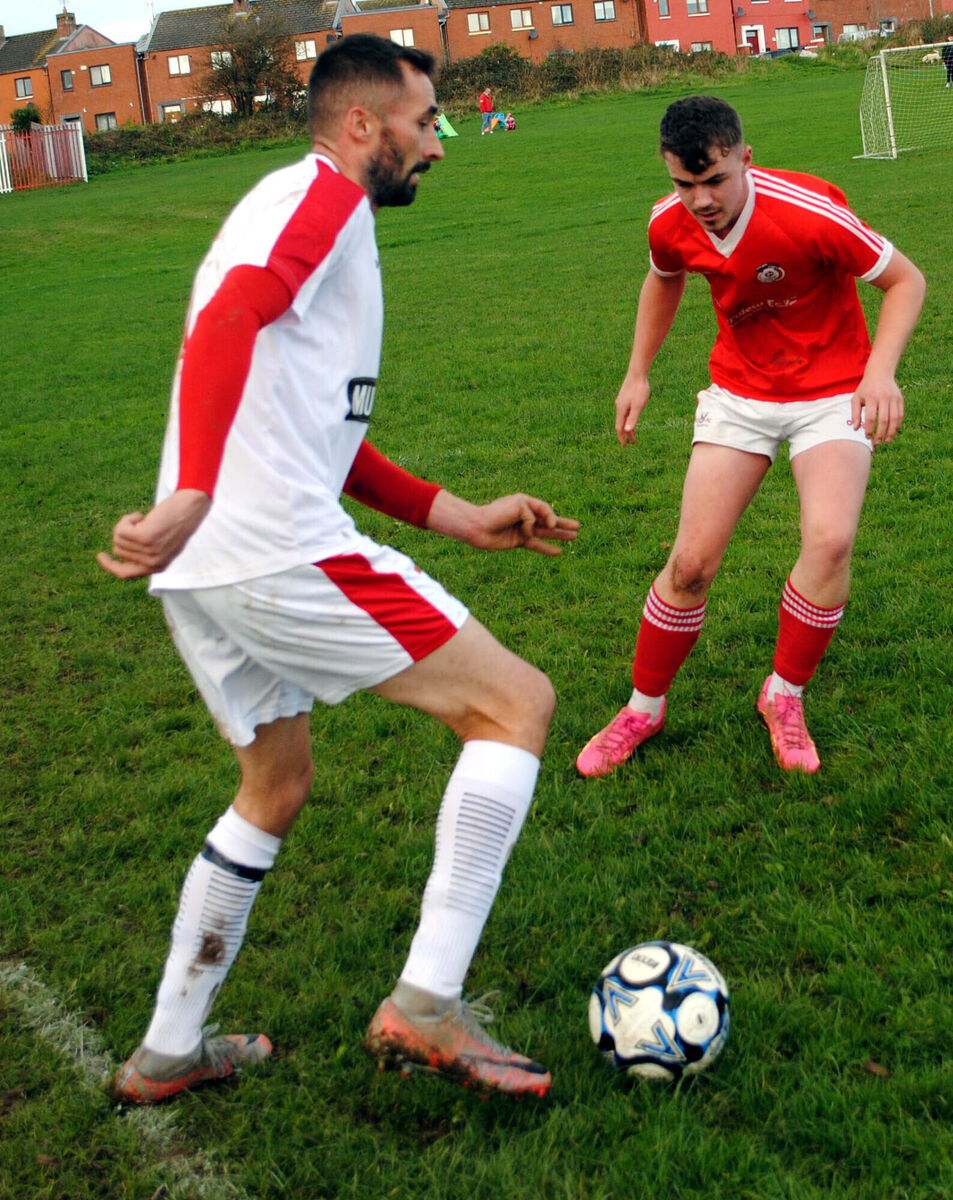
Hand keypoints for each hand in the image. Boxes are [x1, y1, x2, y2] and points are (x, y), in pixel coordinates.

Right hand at [97, 489, 210, 578]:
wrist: (191, 508)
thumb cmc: (177, 521)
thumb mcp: (164, 542)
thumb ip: (146, 551)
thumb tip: (120, 551)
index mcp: (158, 567)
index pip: (126, 574)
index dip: (110, 566)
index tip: (100, 555)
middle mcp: (153, 563)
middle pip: (118, 549)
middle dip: (124, 534)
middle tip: (141, 523)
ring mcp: (148, 552)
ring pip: (118, 538)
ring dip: (127, 525)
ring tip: (145, 519)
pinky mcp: (144, 538)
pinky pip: (121, 529)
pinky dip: (128, 519)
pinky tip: (141, 515)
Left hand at [427, 491, 578, 555]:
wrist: (477, 527)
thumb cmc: (495, 513)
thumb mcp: (518, 506)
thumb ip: (532, 516)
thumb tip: (533, 532)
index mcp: (525, 502)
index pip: (544, 509)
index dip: (550, 517)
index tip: (550, 524)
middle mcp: (525, 515)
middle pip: (549, 520)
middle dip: (563, 523)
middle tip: (578, 527)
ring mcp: (523, 529)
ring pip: (546, 533)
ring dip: (560, 535)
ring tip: (574, 538)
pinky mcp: (518, 541)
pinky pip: (536, 545)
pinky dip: (547, 549)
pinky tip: (558, 552)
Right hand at [615, 376, 650, 445]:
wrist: (637, 373)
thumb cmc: (639, 390)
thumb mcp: (638, 406)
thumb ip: (633, 418)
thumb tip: (627, 431)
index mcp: (621, 410)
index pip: (620, 428)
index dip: (622, 438)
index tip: (626, 446)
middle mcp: (619, 407)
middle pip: (621, 423)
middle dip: (625, 434)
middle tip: (631, 442)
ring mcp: (621, 401)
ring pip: (622, 417)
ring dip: (627, 426)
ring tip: (632, 431)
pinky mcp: (624, 397)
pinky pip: (624, 411)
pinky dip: (627, 418)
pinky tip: (631, 416)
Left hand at [850, 371, 903, 446]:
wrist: (880, 373)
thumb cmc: (865, 388)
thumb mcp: (856, 398)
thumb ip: (854, 413)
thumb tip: (855, 428)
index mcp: (871, 397)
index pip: (870, 417)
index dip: (869, 429)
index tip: (867, 437)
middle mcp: (884, 397)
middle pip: (884, 419)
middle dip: (881, 433)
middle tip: (877, 442)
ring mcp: (894, 398)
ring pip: (894, 418)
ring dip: (891, 431)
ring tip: (887, 440)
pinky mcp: (900, 399)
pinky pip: (900, 414)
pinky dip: (898, 424)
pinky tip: (893, 432)